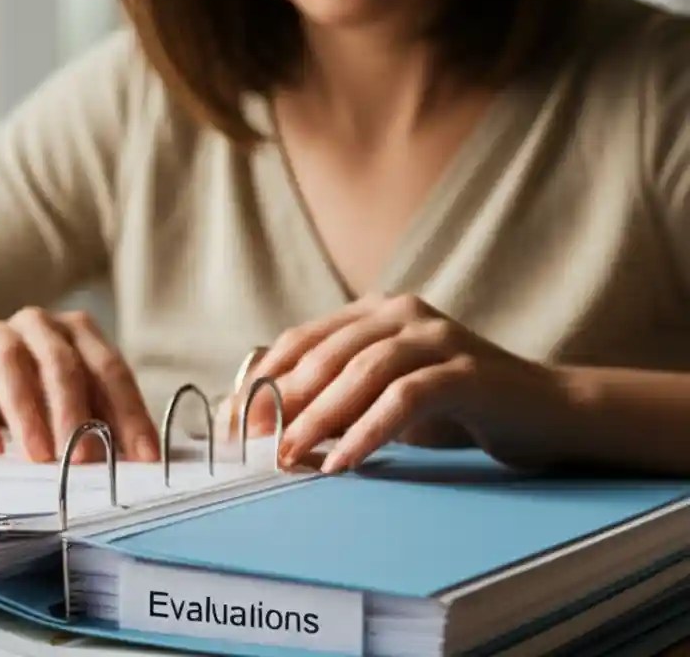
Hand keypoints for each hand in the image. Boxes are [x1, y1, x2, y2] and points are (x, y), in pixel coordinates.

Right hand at [0, 307, 158, 463]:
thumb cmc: (31, 399)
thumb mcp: (69, 407)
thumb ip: (99, 423)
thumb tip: (137, 465)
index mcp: (78, 333)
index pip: (110, 370)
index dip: (130, 414)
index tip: (144, 458)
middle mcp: (40, 325)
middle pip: (63, 364)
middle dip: (75, 413)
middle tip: (82, 460)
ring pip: (12, 363)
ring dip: (28, 412)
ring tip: (40, 455)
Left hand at [235, 294, 572, 472]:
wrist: (544, 413)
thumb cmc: (455, 409)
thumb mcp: (383, 400)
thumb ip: (336, 401)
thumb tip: (270, 430)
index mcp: (374, 312)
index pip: (300, 341)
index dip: (262, 379)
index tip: (232, 421)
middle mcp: (401, 314)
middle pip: (323, 355)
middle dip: (280, 401)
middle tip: (252, 443)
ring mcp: (435, 337)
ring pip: (359, 372)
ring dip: (317, 418)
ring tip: (289, 456)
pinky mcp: (464, 370)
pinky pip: (404, 398)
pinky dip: (368, 432)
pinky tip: (343, 463)